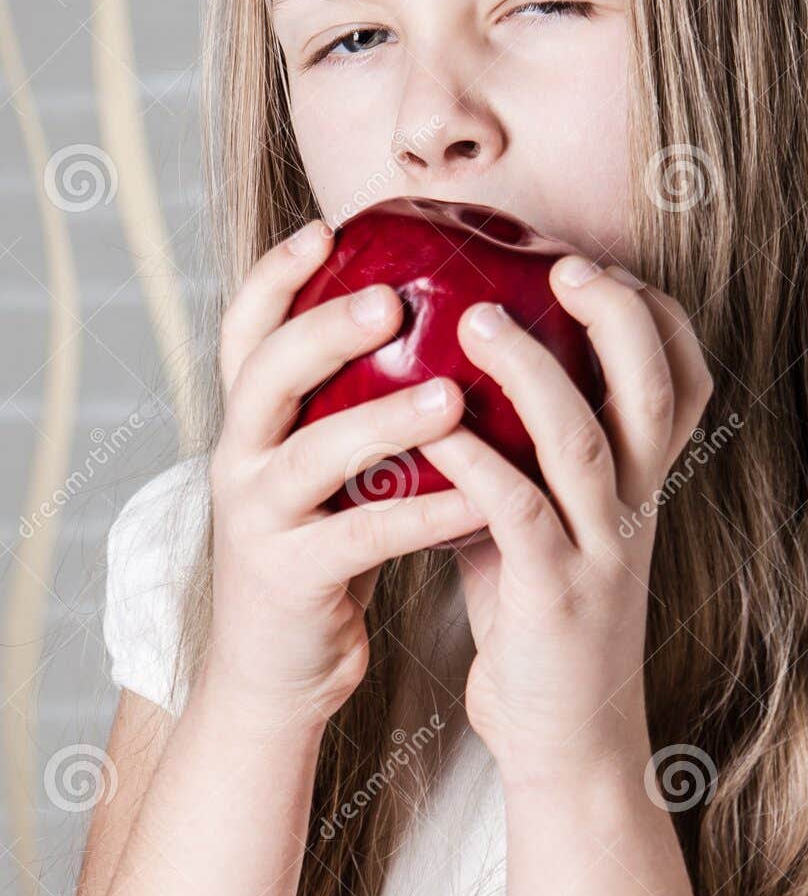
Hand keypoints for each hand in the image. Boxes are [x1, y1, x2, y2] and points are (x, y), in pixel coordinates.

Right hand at [203, 220, 483, 724]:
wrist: (277, 667)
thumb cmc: (323, 546)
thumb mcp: (325, 463)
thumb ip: (353, 399)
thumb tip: (437, 317)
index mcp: (251, 419)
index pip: (245, 329)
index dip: (275, 274)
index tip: (325, 228)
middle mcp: (240, 457)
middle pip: (266, 374)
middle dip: (324, 329)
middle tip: (390, 298)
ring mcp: (259, 518)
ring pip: (313, 454)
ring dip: (381, 421)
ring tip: (449, 396)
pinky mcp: (290, 577)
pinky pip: (361, 537)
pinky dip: (422, 515)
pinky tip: (478, 496)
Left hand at [417, 257, 713, 787]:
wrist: (568, 738)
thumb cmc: (540, 615)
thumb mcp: (550, 518)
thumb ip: (527, 449)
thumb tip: (460, 368)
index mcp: (641, 481)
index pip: (684, 378)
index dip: (657, 314)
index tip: (601, 264)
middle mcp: (636, 505)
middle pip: (653, 389)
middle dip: (615, 316)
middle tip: (562, 265)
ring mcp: (602, 550)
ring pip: (583, 440)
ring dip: (532, 372)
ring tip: (477, 320)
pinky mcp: (555, 596)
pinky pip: (519, 515)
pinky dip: (476, 465)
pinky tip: (436, 430)